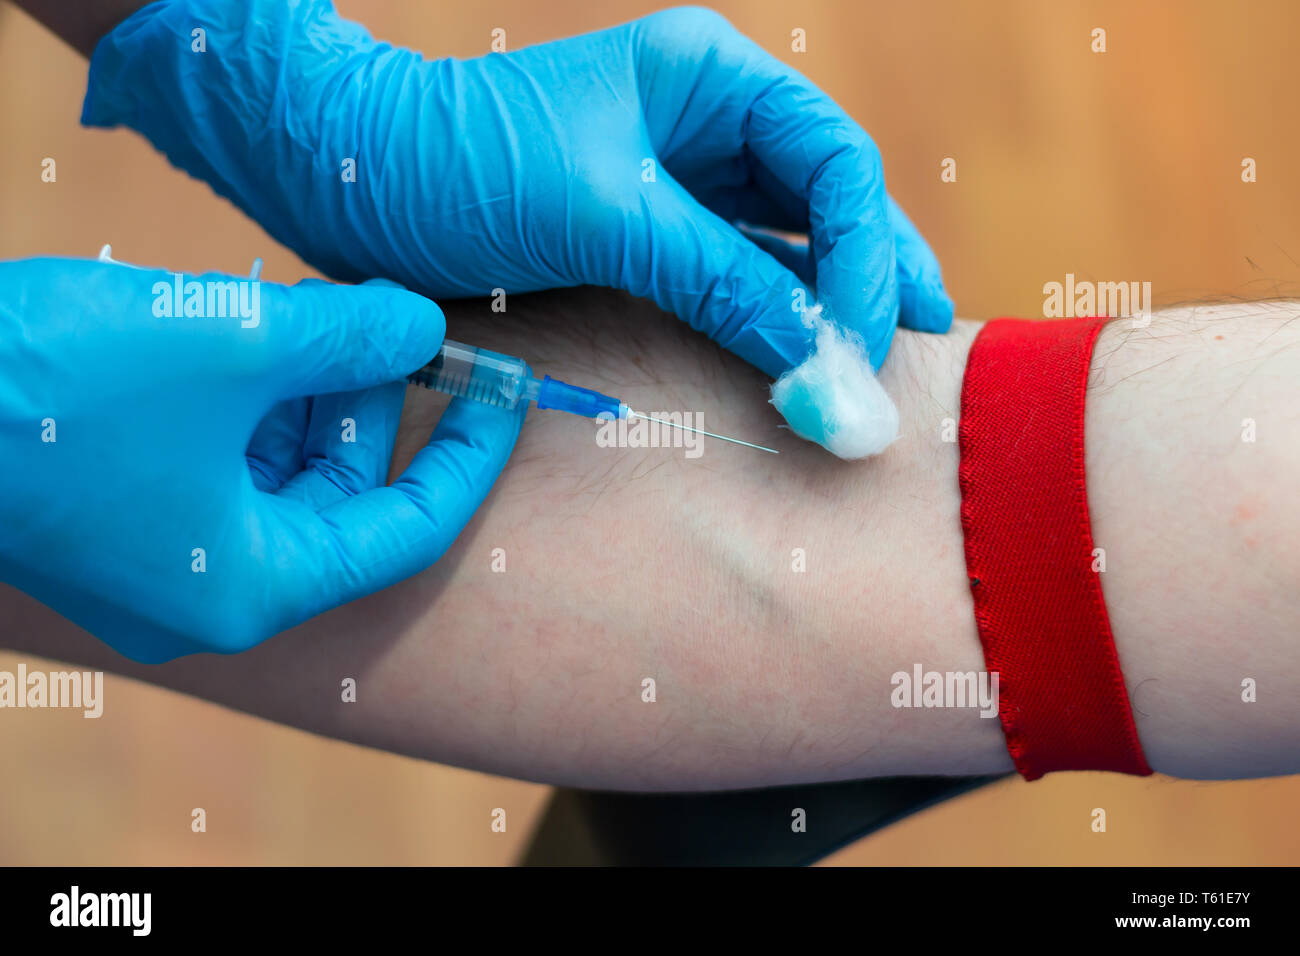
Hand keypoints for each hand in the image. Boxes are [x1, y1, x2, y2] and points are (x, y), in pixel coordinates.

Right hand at [0, 259, 522, 661]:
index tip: (502, 392)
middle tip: (386, 324)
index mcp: (252, 585)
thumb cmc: (53, 385)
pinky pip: (217, 458)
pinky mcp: (118, 510)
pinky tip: (249, 331)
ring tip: (309, 313)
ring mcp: (157, 555)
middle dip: (366, 403)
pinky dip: (246, 399)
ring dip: (303, 390)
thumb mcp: (231, 344)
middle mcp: (209, 589)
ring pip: (275, 469)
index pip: (405, 530)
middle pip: (338, 494)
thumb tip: (419, 322)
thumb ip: (347, 337)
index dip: (465, 456)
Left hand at [82, 2, 952, 375]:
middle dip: (876, 271)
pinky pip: (738, 278)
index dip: (865, 252)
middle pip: (828, 198)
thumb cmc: (460, 167)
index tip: (868, 342)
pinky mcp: (648, 237)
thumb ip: (722, 285)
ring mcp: (681, 182)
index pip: (830, 160)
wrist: (348, 183)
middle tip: (924, 343)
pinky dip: (777, 319)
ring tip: (890, 354)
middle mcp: (708, 124)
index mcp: (709, 77)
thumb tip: (826, 369)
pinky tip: (810, 353)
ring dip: (838, 300)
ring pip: (791, 242)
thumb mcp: (603, 216)